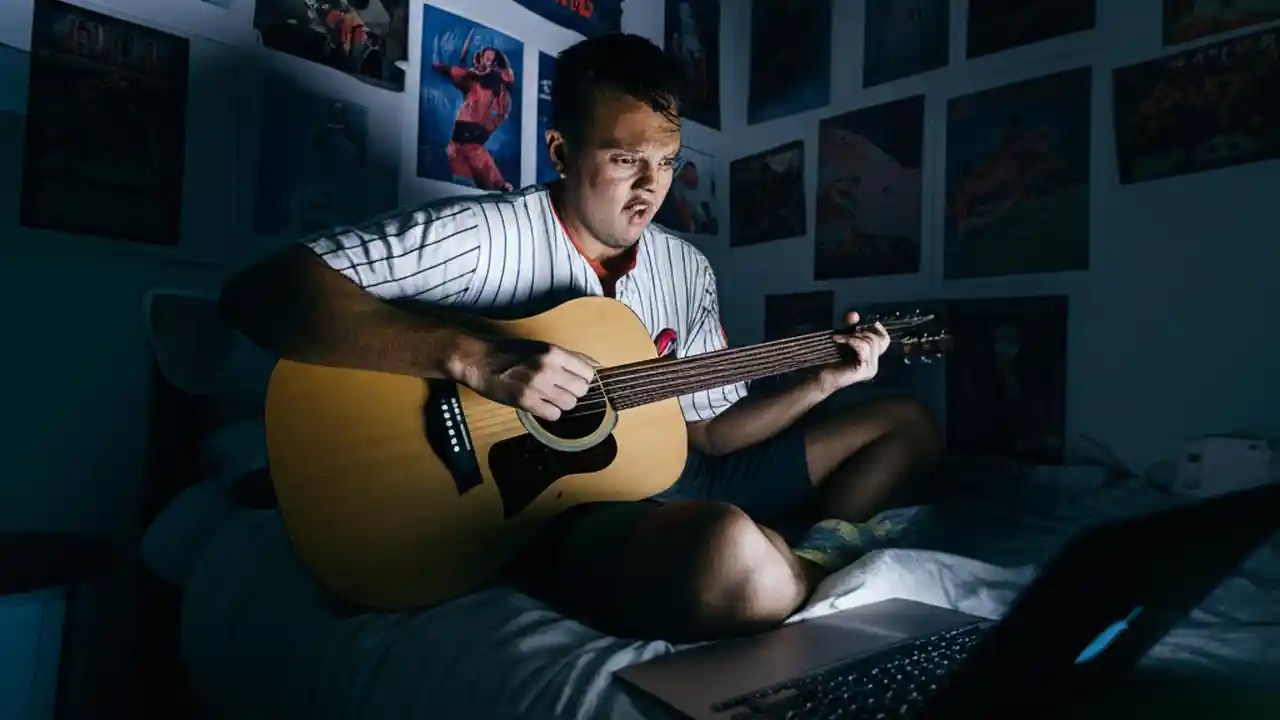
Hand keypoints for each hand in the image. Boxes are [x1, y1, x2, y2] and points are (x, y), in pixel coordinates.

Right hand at [453, 335, 597, 421]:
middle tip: (561, 389)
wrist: (480, 360)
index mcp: (554, 352)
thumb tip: (596, 366)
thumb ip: (569, 357)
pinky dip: (550, 412)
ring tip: (549, 397)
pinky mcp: (526, 401)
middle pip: (581, 390)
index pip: (588, 372)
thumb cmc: (511, 352)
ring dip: (562, 403)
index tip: (576, 380)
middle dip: (574, 391)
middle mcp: (548, 368)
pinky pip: (553, 415)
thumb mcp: (542, 347)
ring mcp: (538, 386)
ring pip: (570, 404)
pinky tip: (541, 405)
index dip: (584, 378)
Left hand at [815, 311, 889, 394]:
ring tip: (838, 337)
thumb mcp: (842, 340)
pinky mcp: (865, 369)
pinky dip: (850, 340)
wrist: (821, 378)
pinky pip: (863, 347)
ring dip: (853, 336)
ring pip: (870, 343)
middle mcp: (874, 365)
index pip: (884, 340)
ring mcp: (871, 369)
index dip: (877, 329)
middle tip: (843, 333)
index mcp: (871, 358)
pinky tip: (837, 339)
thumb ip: (850, 328)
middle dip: (860, 332)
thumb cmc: (829, 361)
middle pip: (876, 339)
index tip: (864, 324)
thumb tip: (854, 313)